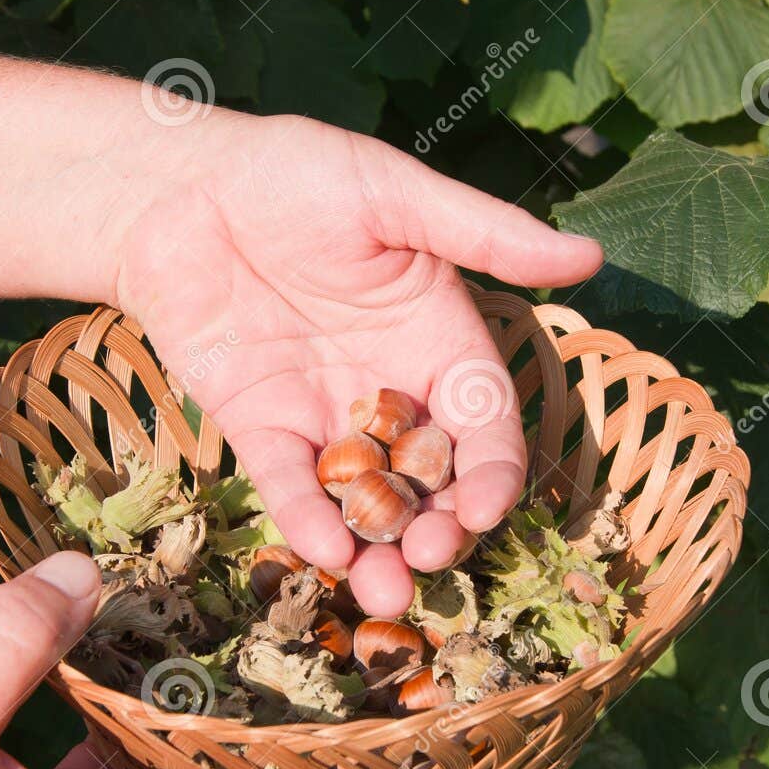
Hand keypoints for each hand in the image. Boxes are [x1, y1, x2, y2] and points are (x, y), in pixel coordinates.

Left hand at [116, 115, 602, 617]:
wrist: (178, 187)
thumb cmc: (296, 173)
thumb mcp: (395, 195)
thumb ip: (484, 235)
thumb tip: (590, 257)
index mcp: (439, 341)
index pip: (485, 425)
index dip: (493, 471)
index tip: (489, 509)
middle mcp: (390, 389)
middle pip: (432, 479)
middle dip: (440, 526)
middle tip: (434, 558)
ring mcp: (325, 415)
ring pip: (365, 499)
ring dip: (379, 550)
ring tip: (385, 594)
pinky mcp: (260, 429)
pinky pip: (291, 488)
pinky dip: (307, 522)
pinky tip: (322, 552)